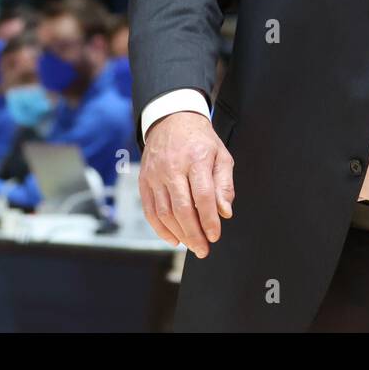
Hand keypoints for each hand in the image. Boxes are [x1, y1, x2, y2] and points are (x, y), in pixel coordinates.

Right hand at [139, 111, 234, 257]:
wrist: (172, 120)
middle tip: (203, 249)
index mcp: (196, 159)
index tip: (215, 235)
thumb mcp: (221, 155)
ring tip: (192, 245)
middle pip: (182, 209)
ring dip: (178, 234)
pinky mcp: (144, 180)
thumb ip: (224, 185)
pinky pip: (150, 210)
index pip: (202, 196)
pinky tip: (173, 238)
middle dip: (194, 234)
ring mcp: (155, 175)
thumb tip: (225, 212)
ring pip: (164, 213)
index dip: (208, 220)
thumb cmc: (200, 140)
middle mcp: (173, 168)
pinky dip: (160, 229)